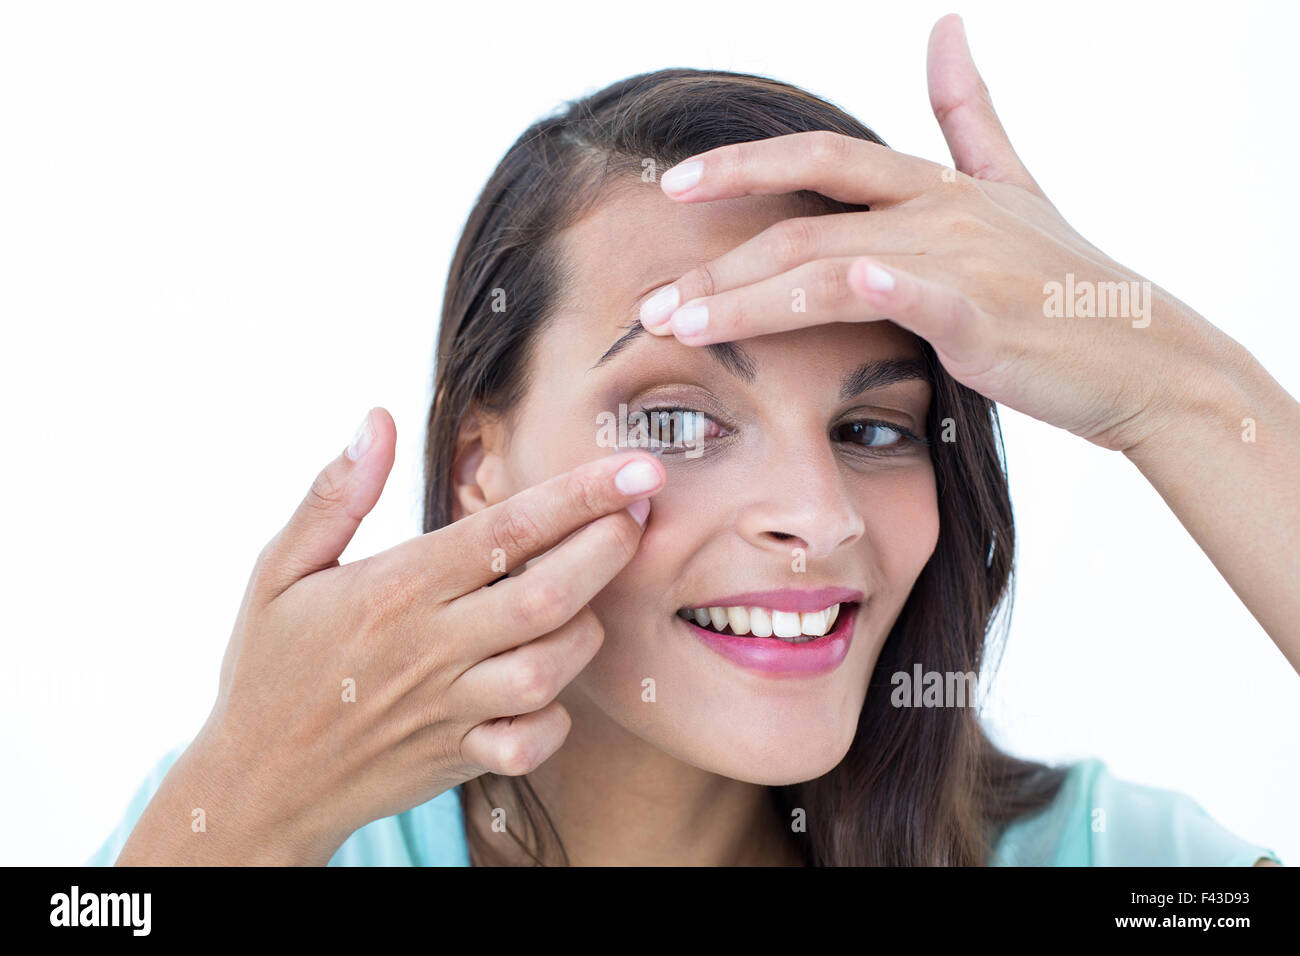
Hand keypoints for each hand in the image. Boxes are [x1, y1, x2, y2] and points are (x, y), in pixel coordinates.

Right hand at [116, 408, 663, 864]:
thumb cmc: (271, 667)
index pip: (505, 532)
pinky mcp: (461, 757)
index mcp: (395, 591)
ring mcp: (450, 708)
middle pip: (547, 596)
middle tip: (643, 509)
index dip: (581, 496)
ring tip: (591, 591)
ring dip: (587, 627)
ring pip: (550, 668)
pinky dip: (560, 714)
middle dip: (609, 548)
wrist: (257, 784)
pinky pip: (533, 740)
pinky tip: (554, 681)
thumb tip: (377, 418)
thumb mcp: (279, 570)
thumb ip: (336, 494)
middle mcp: (431, 649)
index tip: (636, 468)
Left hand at [638, 14, 1244, 453]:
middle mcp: (939, 212)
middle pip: (803, 225)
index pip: (821, 158)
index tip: (671, 186)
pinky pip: (923, 294)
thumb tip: (945, 28)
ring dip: (749, 299)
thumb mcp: (1015, 186)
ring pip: (830, 267)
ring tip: (681, 326)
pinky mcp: (985, 316)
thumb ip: (969, 116)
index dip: (743, 166)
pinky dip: (884, 283)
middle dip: (718, 264)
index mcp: (935, 186)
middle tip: (651, 301)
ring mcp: (962, 260)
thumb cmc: (1066, 284)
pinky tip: (844, 280)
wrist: (1144, 354)